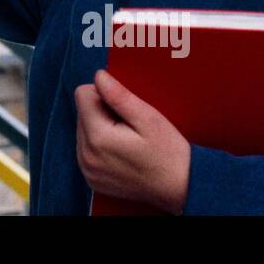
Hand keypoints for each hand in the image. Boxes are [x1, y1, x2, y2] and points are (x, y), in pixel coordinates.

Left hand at [74, 69, 191, 214]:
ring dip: (100, 127)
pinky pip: (85, 148)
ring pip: (82, 129)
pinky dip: (100, 145)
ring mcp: (87, 170)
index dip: (105, 95)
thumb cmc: (168, 152)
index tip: (125, 109)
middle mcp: (85, 156)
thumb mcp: (148, 118)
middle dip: (102, 112)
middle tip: (129, 126)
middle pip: (82, 111)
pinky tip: (121, 151)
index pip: (83, 94)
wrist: (181, 188)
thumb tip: (98, 76)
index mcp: (97, 138)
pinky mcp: (91, 178)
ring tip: (127, 139)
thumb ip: (118, 96)